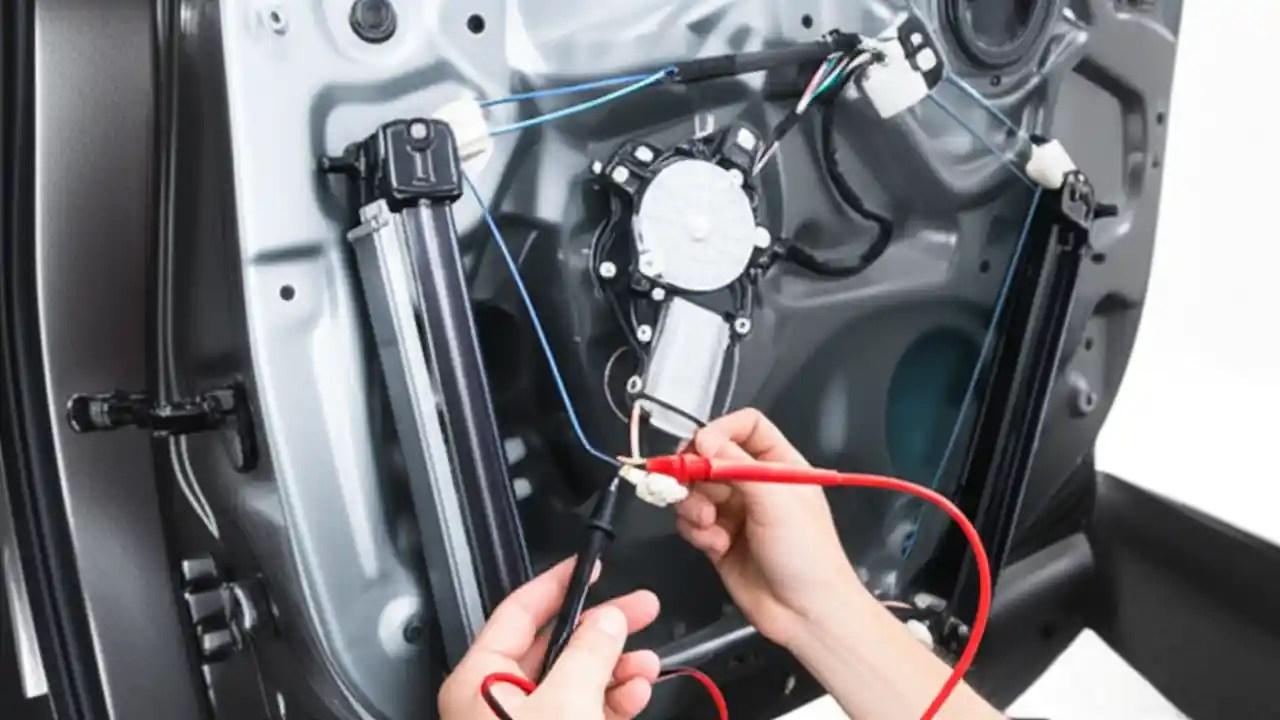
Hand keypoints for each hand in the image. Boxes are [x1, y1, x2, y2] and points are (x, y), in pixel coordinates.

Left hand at [438, 559, 660, 719]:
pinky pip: (585, 711)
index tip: (589, 565)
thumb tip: (608, 619)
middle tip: (642, 607)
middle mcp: (495, 700)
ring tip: (648, 661)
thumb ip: (589, 653)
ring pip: (576, 681)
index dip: (557, 584)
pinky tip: (637, 692)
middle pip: (555, 645)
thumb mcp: (566, 702)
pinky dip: (613, 700)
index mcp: (478, 680)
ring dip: (616, 668)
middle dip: (604, 628)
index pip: (518, 612)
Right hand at [674, 408, 871, 647]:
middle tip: (688, 485)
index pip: (745, 427)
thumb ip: (737, 465)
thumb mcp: (777, 499)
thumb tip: (704, 441)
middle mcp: (755, 485)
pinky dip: (696, 531)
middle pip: (710, 457)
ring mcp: (736, 513)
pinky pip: (692, 522)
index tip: (702, 448)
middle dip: (695, 472)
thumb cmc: (806, 554)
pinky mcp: (718, 540)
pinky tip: (715, 546)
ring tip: (709, 523)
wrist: (806, 613)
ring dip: (693, 505)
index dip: (720, 431)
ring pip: (695, 490)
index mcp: (779, 466)